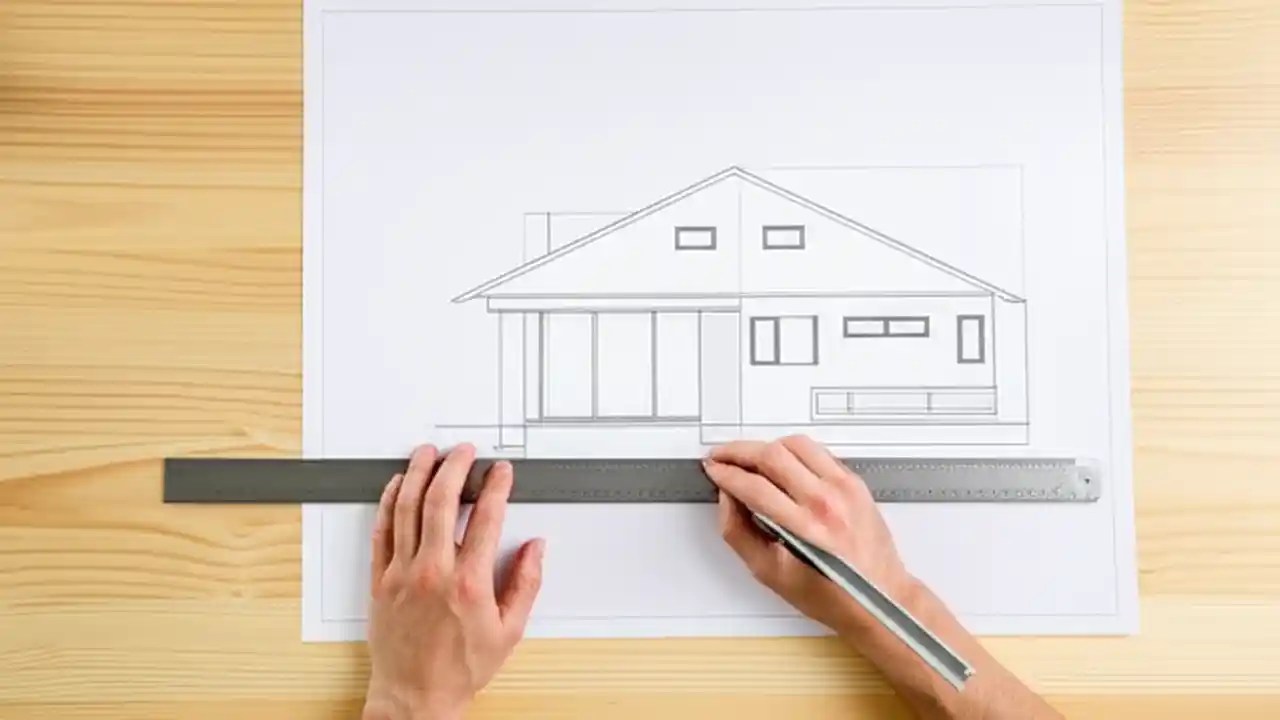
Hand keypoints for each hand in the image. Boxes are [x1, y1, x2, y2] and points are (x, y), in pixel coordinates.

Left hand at [363, 444, 544, 719]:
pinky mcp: (381, 580)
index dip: (497, 487)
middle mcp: (433, 572)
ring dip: (418, 474)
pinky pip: (382, 531)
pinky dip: (388, 503)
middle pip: (442, 501)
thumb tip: (535, 549)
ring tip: (428, 453)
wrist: (415, 697)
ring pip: (407, 509)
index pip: (487, 518)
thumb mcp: (509, 631)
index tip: (501, 472)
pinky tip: (397, 486)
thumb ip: (525, 585)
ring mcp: (403, 574)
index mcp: (469, 582)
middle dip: (455, 467)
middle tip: (464, 452)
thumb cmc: (460, 669)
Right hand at [703, 435, 915, 637]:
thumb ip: (739, 534)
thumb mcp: (771, 574)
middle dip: (738, 451)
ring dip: (766, 446)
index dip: (725, 474)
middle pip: (772, 456)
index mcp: (805, 528)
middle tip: (723, 456)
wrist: (879, 599)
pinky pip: (819, 452)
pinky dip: (794, 451)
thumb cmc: (830, 595)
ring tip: (750, 458)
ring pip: (796, 445)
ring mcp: (844, 489)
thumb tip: (727, 499)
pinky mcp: (855, 483)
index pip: (753, 486)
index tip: (714, 471)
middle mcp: (827, 502)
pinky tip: (783, 462)